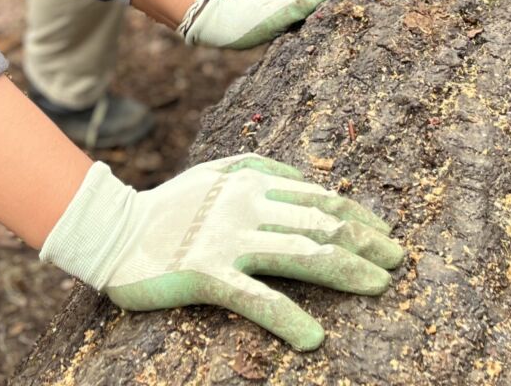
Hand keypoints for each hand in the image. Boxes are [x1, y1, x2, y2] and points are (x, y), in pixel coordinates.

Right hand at [40, 155, 404, 349]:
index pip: (319, 197)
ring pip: (301, 254)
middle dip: (365, 242)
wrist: (113, 231)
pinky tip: (314, 339)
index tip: (386, 234)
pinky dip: (289, 319)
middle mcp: (245, 205)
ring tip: (379, 287)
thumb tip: (308, 181)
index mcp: (250, 179)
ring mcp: (227, 240)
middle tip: (397, 261)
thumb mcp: (217, 173)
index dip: (358, 216)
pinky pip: (257, 299)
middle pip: (320, 223)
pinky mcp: (207, 274)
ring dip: (346, 272)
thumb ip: (261, 171)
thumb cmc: (170, 206)